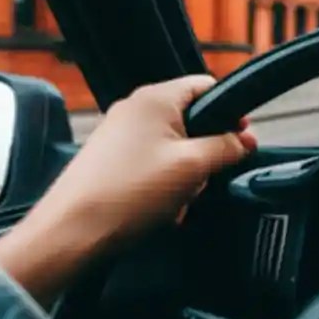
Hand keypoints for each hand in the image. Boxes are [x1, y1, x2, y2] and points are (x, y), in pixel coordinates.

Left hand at [0, 74, 255, 303]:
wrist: (72, 231)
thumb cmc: (129, 192)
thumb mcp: (192, 167)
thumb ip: (226, 147)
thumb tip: (247, 139)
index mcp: (155, 98)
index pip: (207, 87)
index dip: (230, 112)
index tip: (242, 139)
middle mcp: (135, 109)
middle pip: (191, 120)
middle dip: (204, 153)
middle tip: (204, 179)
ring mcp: (120, 135)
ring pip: (173, 148)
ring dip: (185, 176)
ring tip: (177, 202)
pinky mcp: (111, 160)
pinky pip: (152, 165)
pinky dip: (163, 186)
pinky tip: (160, 210)